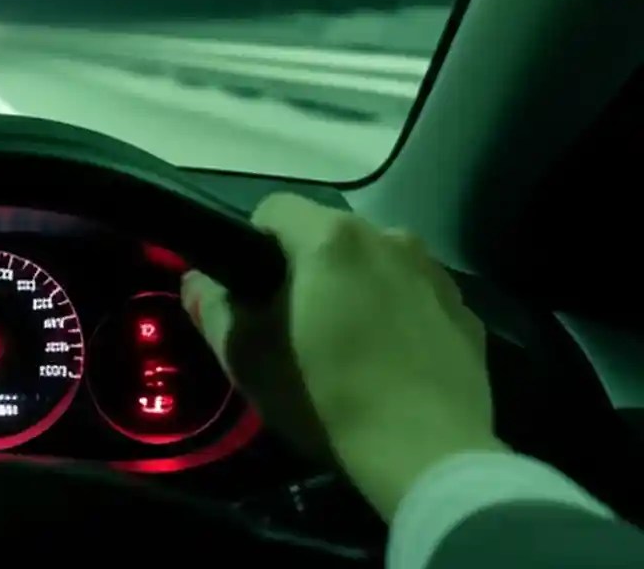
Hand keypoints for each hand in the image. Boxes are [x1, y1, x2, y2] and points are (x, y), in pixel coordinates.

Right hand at [181, 193, 504, 519]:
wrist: (427, 454)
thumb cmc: (325, 397)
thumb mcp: (247, 358)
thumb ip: (212, 307)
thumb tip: (197, 280)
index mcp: (330, 238)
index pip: (274, 209)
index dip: (252, 246)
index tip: (251, 294)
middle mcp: (389, 236)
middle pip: (329, 235)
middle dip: (307, 267)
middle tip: (295, 324)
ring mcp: (435, 272)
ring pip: (376, 263)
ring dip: (357, 287)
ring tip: (349, 345)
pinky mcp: (466, 312)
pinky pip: (415, 297)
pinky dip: (398, 315)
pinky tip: (391, 363)